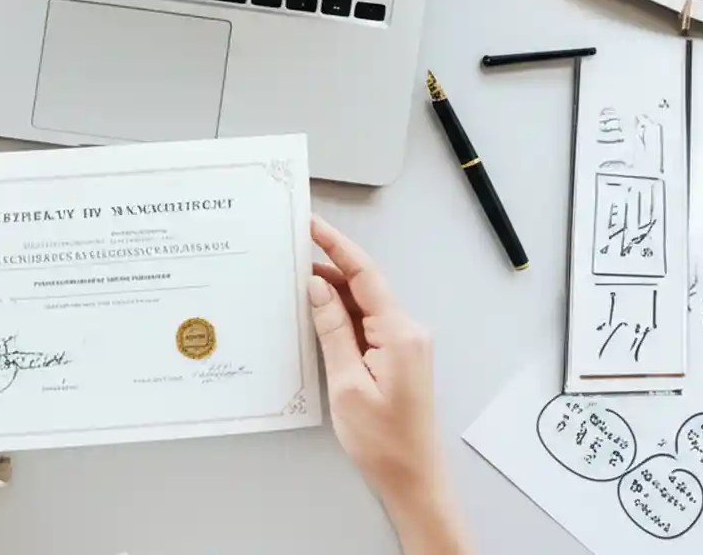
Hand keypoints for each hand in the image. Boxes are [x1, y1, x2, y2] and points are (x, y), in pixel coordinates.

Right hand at [308, 215, 467, 554]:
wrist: (413, 478)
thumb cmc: (382, 440)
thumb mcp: (346, 383)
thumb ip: (333, 330)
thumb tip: (318, 287)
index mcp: (399, 332)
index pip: (364, 274)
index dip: (336, 245)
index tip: (311, 224)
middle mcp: (407, 329)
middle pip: (363, 285)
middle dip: (328, 264)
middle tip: (289, 250)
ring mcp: (404, 342)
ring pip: (363, 303)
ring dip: (332, 291)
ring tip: (293, 279)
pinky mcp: (398, 355)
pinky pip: (367, 322)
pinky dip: (341, 314)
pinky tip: (316, 313)